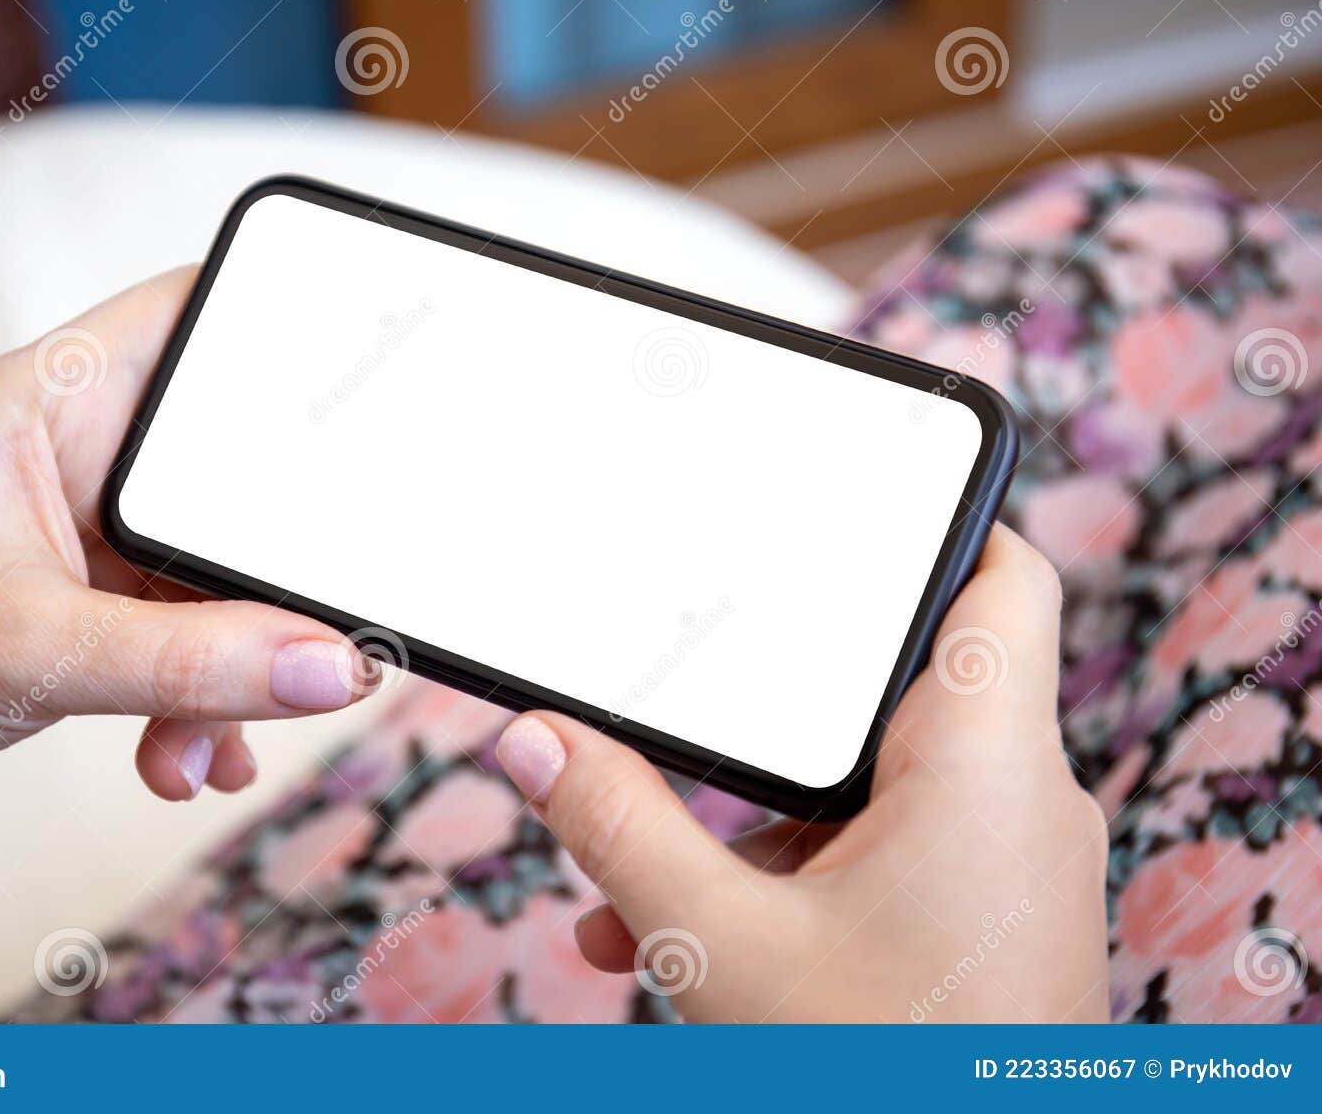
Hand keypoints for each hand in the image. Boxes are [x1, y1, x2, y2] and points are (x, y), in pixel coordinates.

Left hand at [0, 269, 378, 886]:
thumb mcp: (34, 648)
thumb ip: (191, 665)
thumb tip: (330, 667)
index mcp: (55, 401)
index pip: (196, 313)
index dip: (290, 322)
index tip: (383, 369)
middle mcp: (80, 456)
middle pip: (234, 468)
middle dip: (277, 558)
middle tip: (322, 617)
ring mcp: (88, 537)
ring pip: (217, 574)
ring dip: (238, 661)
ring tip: (211, 734)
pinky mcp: (90, 611)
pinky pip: (189, 642)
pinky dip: (202, 702)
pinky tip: (185, 757)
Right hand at [493, 526, 1108, 1021]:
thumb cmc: (878, 1068)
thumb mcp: (718, 945)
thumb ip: (618, 826)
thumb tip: (536, 739)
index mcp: (985, 763)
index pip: (1003, 576)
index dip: (935, 516)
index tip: (844, 495)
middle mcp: (1016, 802)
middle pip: (900, 678)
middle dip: (773, 700)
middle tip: (690, 682)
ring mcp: (1002, 868)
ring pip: (874, 785)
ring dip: (758, 814)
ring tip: (643, 870)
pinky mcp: (979, 921)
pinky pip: (882, 855)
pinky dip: (793, 871)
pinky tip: (681, 934)